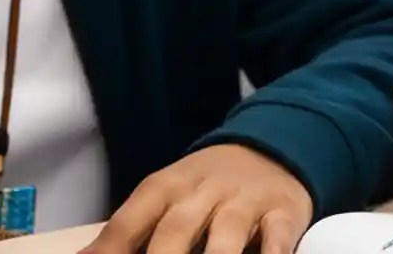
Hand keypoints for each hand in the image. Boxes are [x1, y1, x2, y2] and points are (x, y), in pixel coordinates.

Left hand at [83, 144, 312, 253]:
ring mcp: (244, 202)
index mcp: (165, 187)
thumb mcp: (166, 197)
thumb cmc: (206, 188)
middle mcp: (203, 192)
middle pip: (175, 232)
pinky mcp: (282, 213)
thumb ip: (130, 230)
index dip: (110, 253)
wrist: (270, 149)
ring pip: (225, 236)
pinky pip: (277, 239)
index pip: (129, 223)